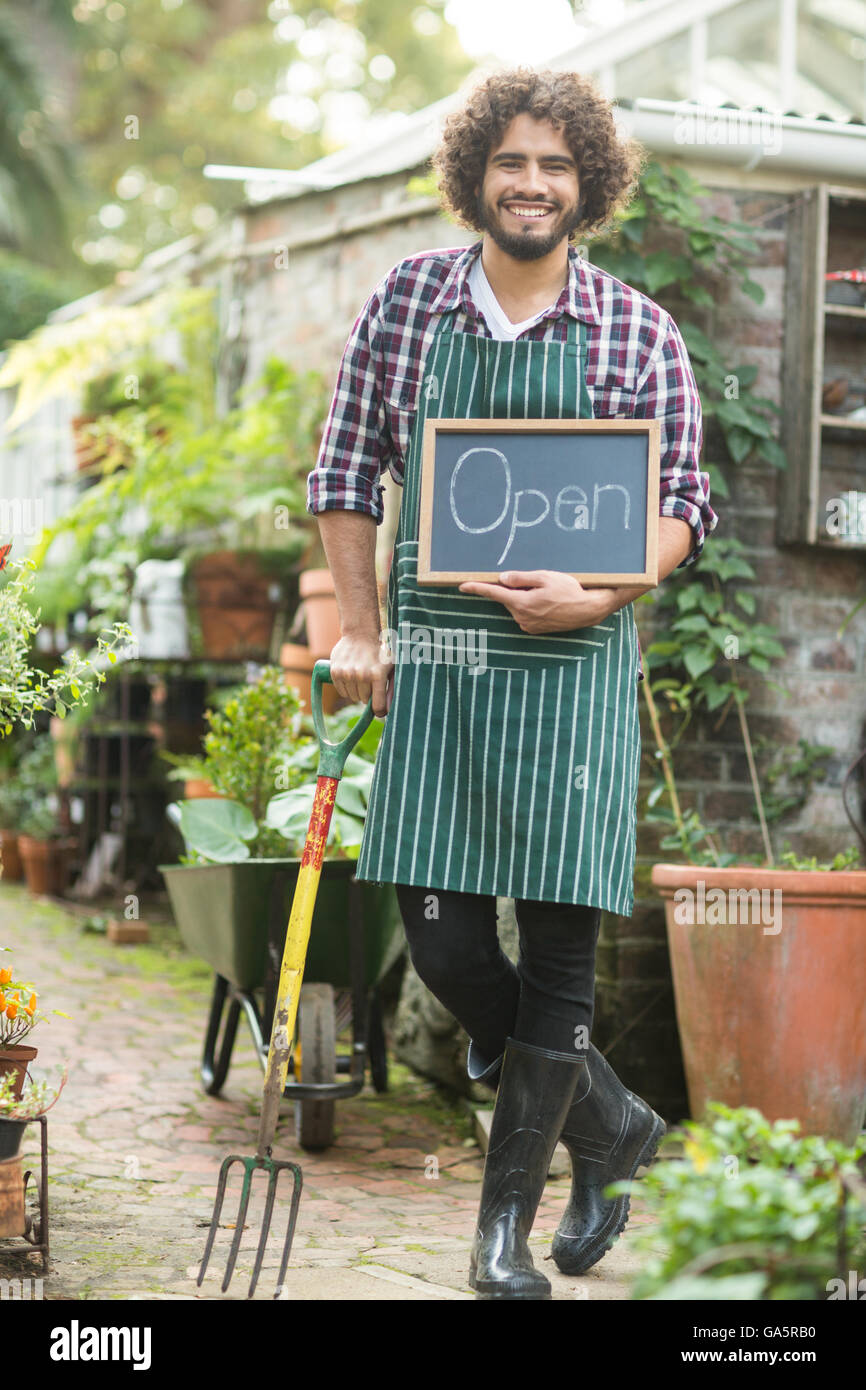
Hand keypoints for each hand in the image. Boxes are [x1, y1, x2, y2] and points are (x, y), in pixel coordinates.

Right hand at [328, 632, 393, 716]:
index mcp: (377, 675)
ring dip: (356, 692)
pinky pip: (341, 691)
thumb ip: (392, 688)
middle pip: (363, 700)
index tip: (380, 711)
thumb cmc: (380, 652)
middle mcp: (361, 675)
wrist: (360, 633)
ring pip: (351, 696)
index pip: (378, 706)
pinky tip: (351, 677)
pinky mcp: (335, 672)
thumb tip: (387, 710)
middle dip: (367, 695)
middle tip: (370, 683)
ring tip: (360, 678)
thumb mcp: (392, 667)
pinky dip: (346, 688)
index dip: (379, 711)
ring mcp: (347, 674)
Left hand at [458, 570, 613, 633]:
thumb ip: (521, 578)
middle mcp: (522, 617)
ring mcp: (528, 625)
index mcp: (522, 603)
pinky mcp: (534, 629)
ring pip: (517, 606)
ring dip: (525, 598)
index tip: (463, 585)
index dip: (477, 588)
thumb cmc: (570, 591)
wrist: (588, 610)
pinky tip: (548, 602)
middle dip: (515, 589)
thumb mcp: (545, 577)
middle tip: (537, 583)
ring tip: (548, 594)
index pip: (494, 593)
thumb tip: (502, 578)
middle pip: (507, 598)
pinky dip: (530, 606)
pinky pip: (525, 614)